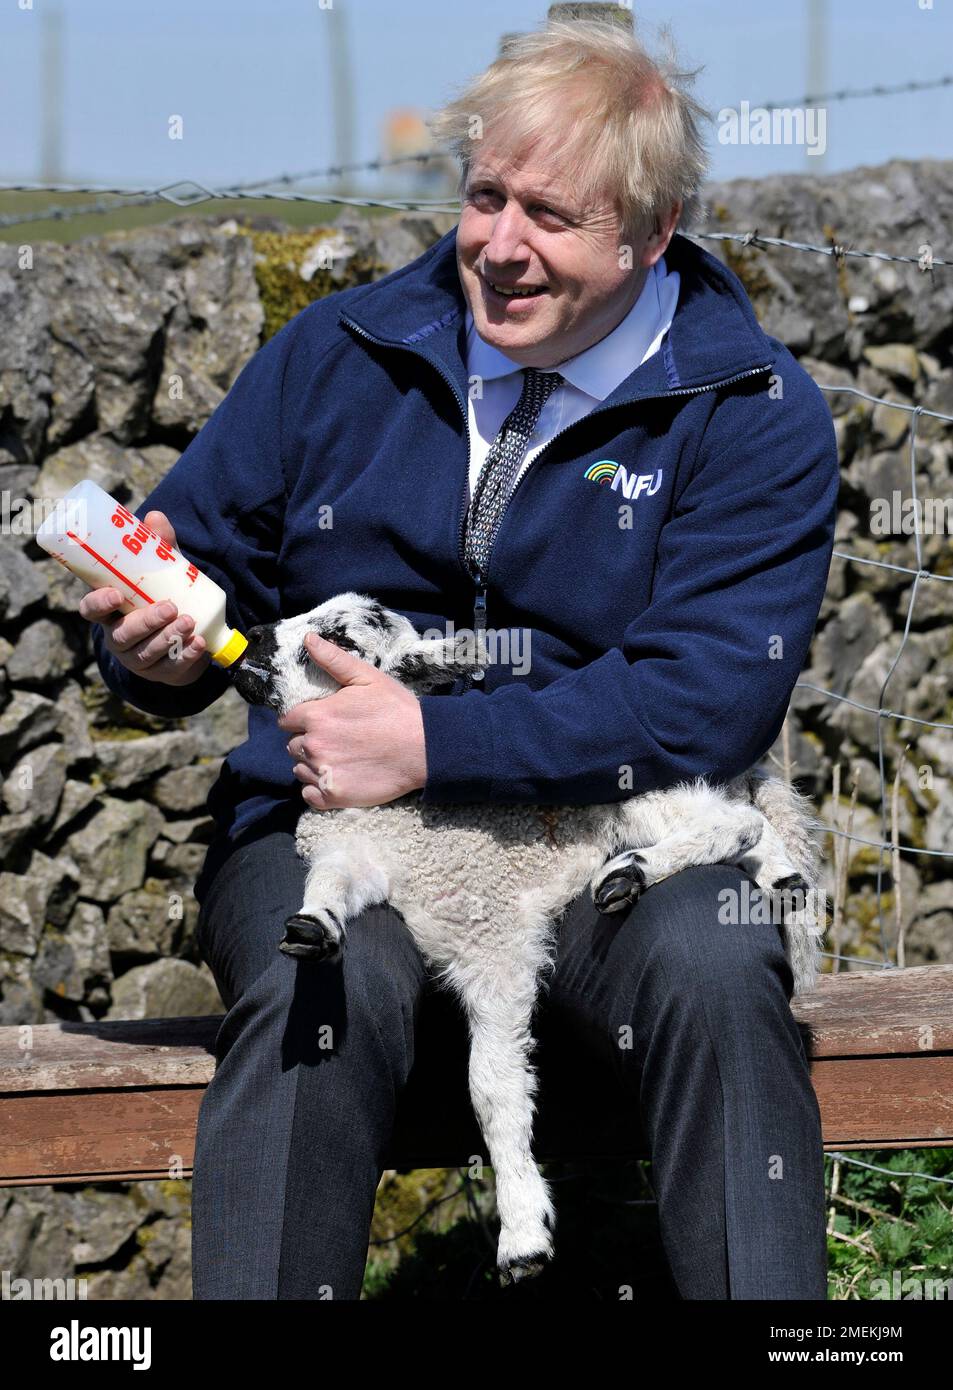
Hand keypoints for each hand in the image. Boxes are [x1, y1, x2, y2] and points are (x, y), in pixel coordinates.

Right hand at [78, 510, 209, 685]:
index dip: (98, 604)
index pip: (91, 610)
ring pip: (147, 653)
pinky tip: (199, 643)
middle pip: (123, 635)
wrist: (181, 637)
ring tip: (189, 621)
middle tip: (168, 608)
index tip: (114, 595)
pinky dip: (187, 655)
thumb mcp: (158, 573)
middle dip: (146, 622)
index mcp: (110, 612)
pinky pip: (172, 668)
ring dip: (168, 637)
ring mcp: (139, 659)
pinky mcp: (162, 673)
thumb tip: (155, 516)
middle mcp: (119, 637)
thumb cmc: (159, 597)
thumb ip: (157, 548)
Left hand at [277, 632, 427, 807]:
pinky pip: (309, 795)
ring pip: (300, 770)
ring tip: (339, 759)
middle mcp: (314, 746)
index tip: (321, 721)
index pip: (287, 720)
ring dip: (313, 765)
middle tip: (335, 740)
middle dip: (309, 741)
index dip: (302, 719)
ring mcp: (323, 773)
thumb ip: (333, 660)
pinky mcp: (334, 796)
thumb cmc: (397, 710)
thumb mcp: (367, 678)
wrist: (425, 748)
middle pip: (293, 746)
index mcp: (317, 716)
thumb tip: (307, 639)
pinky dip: (318, 789)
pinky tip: (336, 778)